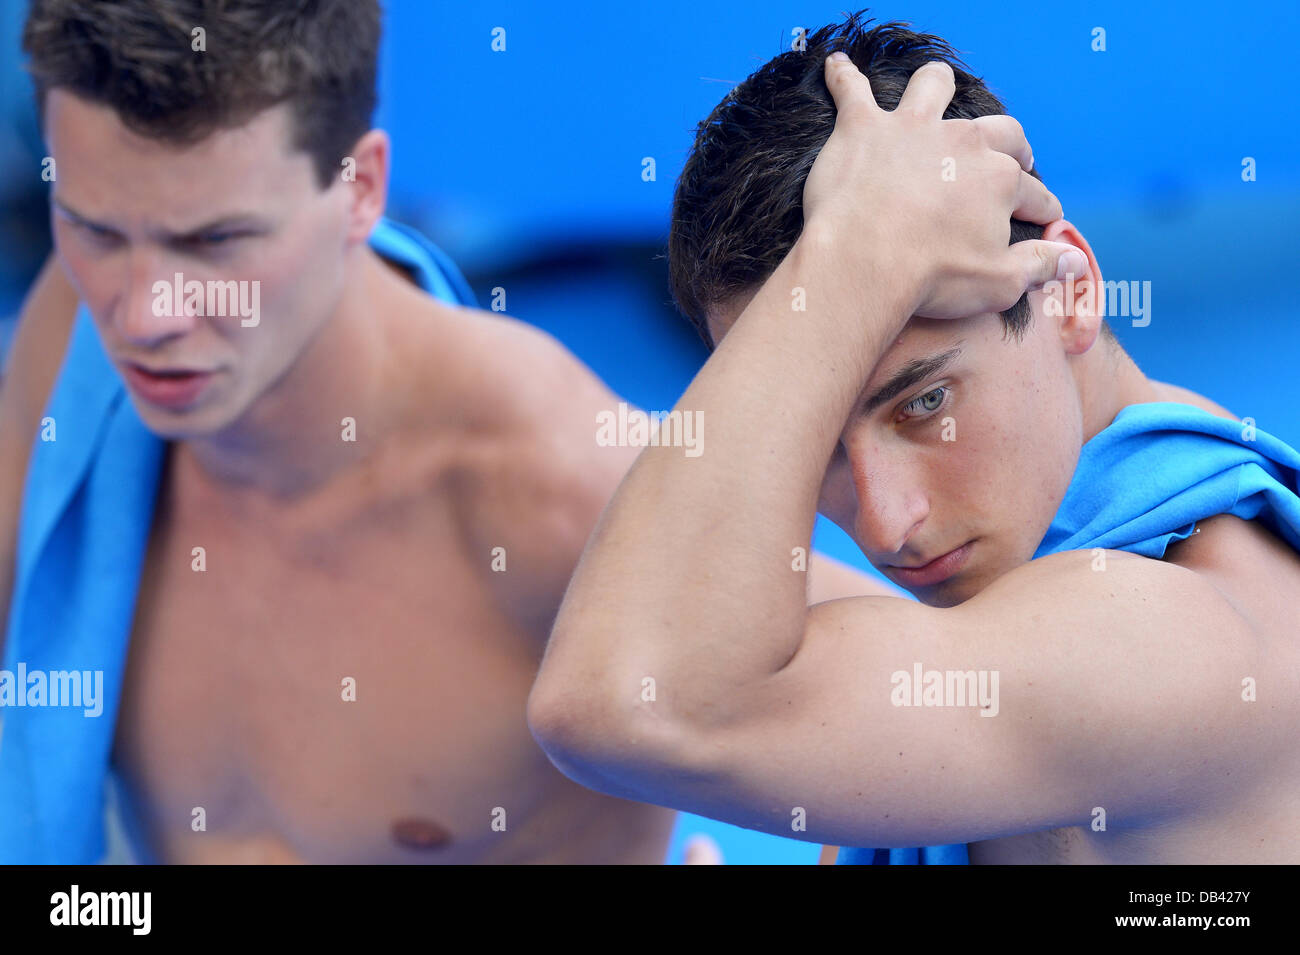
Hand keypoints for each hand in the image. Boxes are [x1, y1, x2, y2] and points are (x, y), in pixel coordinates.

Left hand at [801, 53, 1085, 320]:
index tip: (1045, 218)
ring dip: (938, 86)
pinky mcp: (864, 128)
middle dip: (1012, 146)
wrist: (865, 262)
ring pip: (934, 88)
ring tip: (939, 88)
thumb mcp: (999, 283)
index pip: (1033, 192)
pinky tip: (836, 65)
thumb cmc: (930, 278)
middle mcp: (963, 143)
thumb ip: (1039, 266)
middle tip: (1015, 159)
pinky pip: (852, 90)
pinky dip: (843, 76)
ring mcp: (913, 129)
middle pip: (998, 133)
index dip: (1042, 208)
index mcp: (999, 181)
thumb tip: (1073, 260)